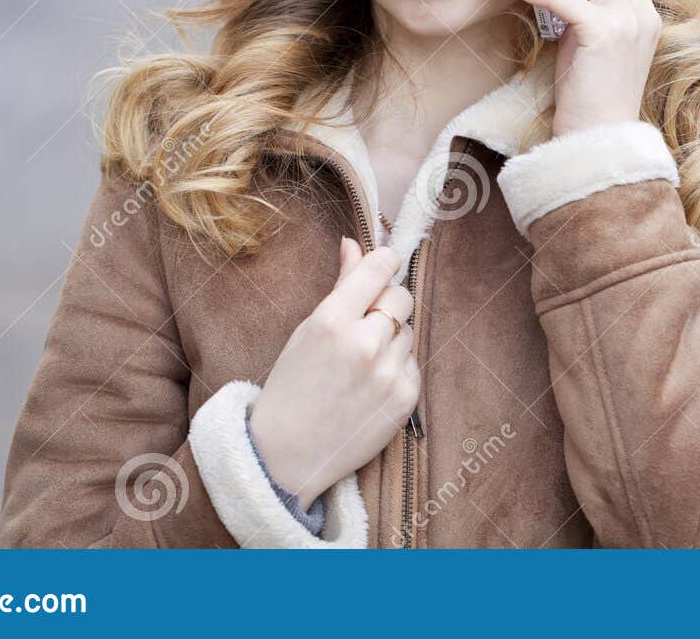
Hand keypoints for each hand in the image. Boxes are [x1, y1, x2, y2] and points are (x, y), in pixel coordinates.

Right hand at [248, 237, 418, 511]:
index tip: (383, 264)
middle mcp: (365, 344)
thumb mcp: (306, 330)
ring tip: (360, 364)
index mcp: (332, 321)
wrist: (286, 455)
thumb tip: (354, 243)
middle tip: (364, 325)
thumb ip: (341, 286)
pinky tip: (369, 386)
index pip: (380, 267)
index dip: (384, 262)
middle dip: (387, 304)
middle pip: (402, 297)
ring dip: (391, 340)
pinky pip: (413, 363)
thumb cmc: (290, 387)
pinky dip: (397, 369)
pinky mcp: (406, 399)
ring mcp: (388, 373)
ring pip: (408, 331)